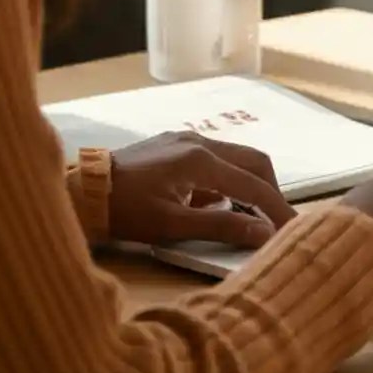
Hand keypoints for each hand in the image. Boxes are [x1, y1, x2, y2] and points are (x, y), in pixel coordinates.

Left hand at [106, 131, 295, 248]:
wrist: (81, 192)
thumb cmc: (124, 212)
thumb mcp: (172, 225)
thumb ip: (221, 225)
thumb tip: (264, 233)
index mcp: (200, 160)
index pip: (254, 185)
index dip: (276, 209)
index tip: (292, 230)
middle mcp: (199, 142)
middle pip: (254, 161)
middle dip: (271, 191)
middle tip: (277, 219)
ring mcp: (186, 140)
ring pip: (237, 156)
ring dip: (251, 183)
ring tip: (254, 214)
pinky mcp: (176, 145)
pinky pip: (217, 158)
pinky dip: (229, 179)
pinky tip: (221, 202)